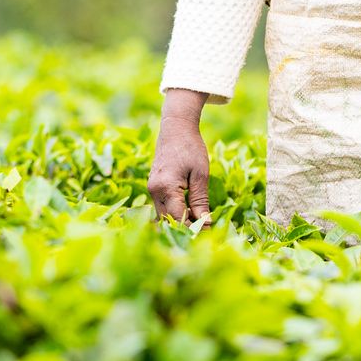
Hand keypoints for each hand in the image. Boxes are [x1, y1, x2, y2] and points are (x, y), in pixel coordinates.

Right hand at [148, 89, 213, 223]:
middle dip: (185, 228)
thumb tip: (204, 223)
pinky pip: (163, 207)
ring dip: (180, 221)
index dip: (193, 228)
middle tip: (205, 231)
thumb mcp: (200, 174)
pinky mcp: (154, 187)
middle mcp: (154, 191)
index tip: (209, 232)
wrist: (176, 128)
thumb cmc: (190, 148)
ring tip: (199, 222)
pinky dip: (175, 212)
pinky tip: (190, 211)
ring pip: (164, 215)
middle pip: (168, 220)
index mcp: (165, 187)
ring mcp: (152, 189)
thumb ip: (200, 200)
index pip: (178, 218)